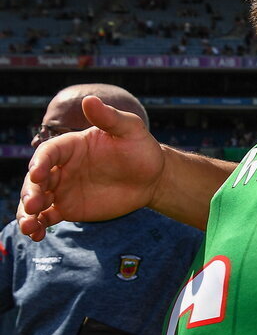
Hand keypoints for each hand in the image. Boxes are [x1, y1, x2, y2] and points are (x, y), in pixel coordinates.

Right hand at [18, 96, 163, 240]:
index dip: (40, 162)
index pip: (48, 152)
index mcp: (70, 146)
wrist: (152, 177)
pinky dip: (38, 225)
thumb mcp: (130, 129)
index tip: (39, 174)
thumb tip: (90, 100)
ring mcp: (61, 188)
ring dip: (27, 212)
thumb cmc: (140, 148)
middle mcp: (60, 167)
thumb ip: (110, 117)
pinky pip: (47, 217)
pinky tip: (36, 234)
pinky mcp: (67, 207)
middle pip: (36, 179)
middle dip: (31, 191)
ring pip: (36, 200)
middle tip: (33, 204)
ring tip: (28, 227)